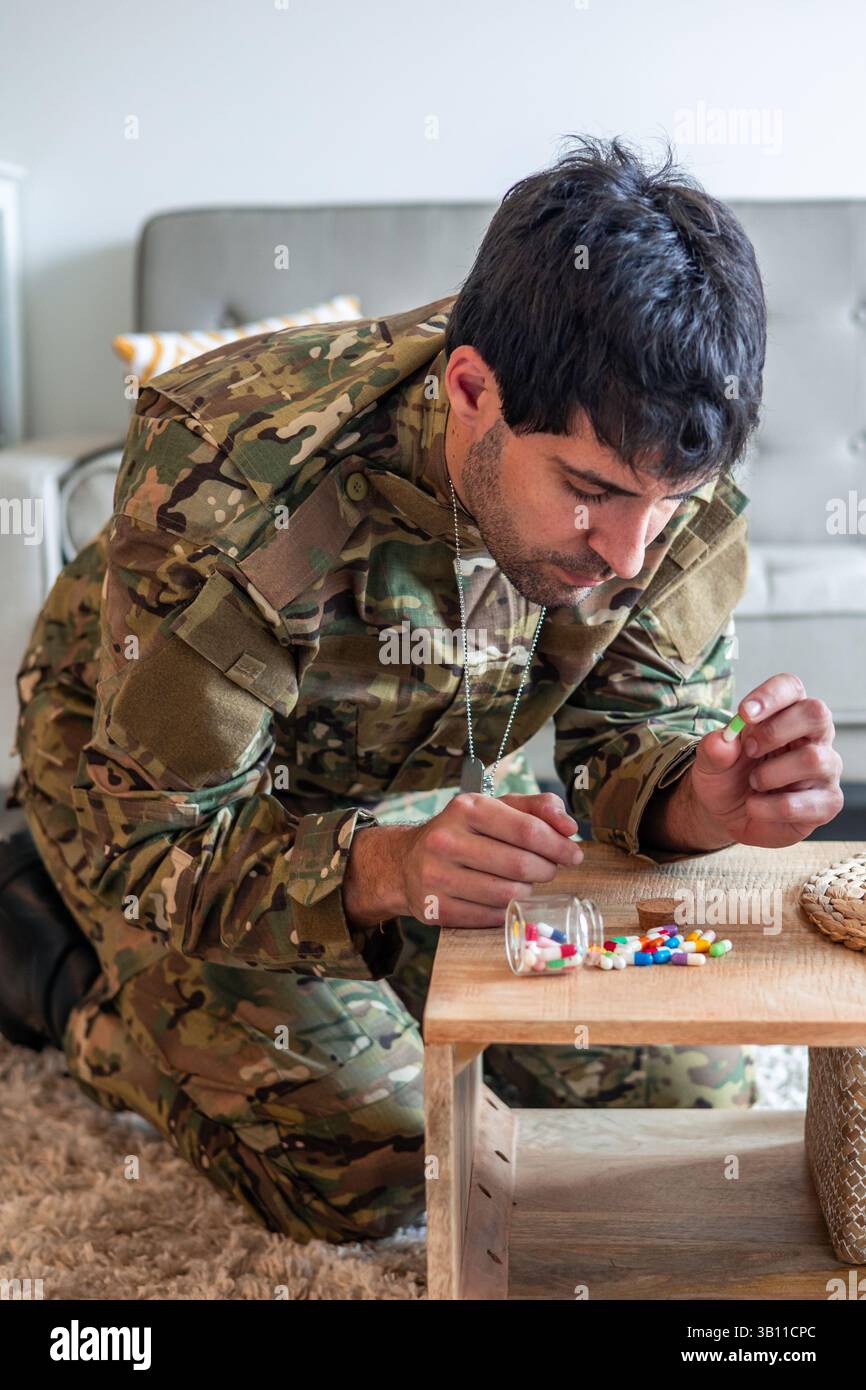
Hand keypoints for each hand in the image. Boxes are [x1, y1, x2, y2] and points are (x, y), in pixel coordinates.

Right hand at [399, 791, 582, 926]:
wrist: (406, 862)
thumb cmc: (464, 832)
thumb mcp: (496, 808)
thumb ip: (537, 808)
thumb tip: (570, 827)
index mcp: (466, 808)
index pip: (527, 829)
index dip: (558, 845)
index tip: (573, 854)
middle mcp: (446, 840)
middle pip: (520, 865)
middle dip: (546, 870)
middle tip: (549, 870)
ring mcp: (437, 876)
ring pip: (507, 894)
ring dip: (527, 891)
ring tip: (525, 882)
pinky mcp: (435, 908)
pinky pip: (489, 916)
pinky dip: (507, 910)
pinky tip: (505, 899)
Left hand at [688, 673, 843, 847]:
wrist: (727, 817)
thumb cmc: (727, 777)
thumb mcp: (710, 763)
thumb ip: (713, 749)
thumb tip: (721, 740)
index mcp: (786, 713)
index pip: (791, 688)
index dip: (770, 696)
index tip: (744, 713)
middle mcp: (813, 736)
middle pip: (816, 713)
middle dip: (776, 731)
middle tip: (749, 749)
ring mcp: (825, 769)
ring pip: (813, 759)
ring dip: (770, 774)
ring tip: (753, 783)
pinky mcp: (828, 802)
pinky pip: (809, 802)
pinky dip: (773, 807)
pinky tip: (758, 807)